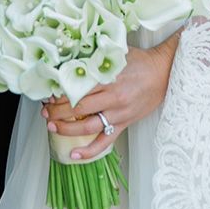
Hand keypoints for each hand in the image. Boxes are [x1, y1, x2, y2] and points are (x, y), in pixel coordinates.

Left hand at [40, 37, 178, 160]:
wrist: (164, 72)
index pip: (77, 89)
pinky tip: (74, 154)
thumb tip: (71, 59)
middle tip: (45, 110)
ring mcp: (118, 114)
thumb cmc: (140, 61)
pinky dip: (89, 151)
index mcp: (108, 79)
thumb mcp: (116, 53)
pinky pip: (105, 142)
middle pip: (77, 108)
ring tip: (51, 126)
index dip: (59, 94)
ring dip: (66, 129)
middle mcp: (112, 98)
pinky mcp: (124, 124)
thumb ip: (95, 58)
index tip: (48, 94)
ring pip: (87, 127)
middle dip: (57, 111)